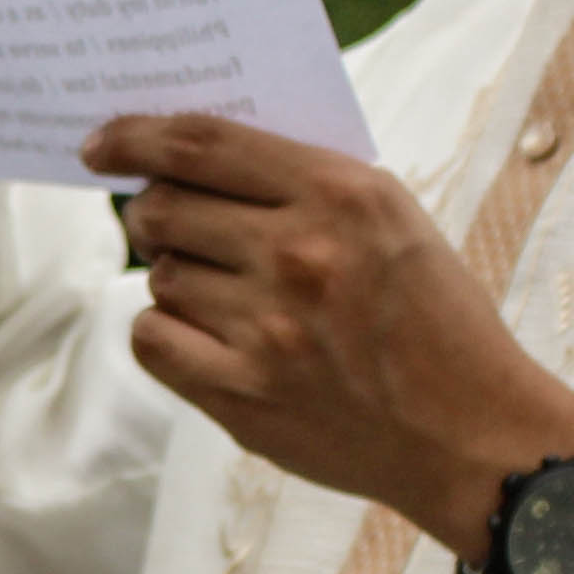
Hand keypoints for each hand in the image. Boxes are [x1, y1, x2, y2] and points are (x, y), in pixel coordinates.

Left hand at [84, 113, 573, 555]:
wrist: (472, 436)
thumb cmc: (433, 320)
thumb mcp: (393, 221)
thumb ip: (303, 184)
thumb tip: (194, 161)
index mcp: (341, 195)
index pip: (203, 145)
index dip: (137, 137)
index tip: (101, 144)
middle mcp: (298, 255)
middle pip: (165, 208)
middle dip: (149, 210)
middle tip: (160, 220)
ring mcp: (266, 330)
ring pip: (161, 276)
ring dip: (176, 277)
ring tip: (227, 294)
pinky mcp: (243, 395)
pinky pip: (153, 339)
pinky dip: (165, 330)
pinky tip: (202, 334)